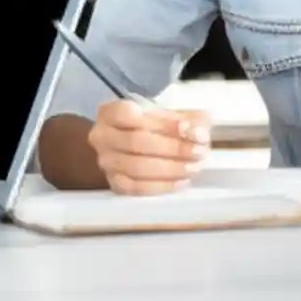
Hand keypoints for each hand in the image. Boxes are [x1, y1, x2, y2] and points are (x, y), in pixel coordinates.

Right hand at [88, 100, 210, 194]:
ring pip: (136, 167)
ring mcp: (105, 162)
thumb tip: (199, 130)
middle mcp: (101, 136)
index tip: (190, 129)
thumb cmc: (152, 127)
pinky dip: (161, 186)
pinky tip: (181, 182)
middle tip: (199, 151)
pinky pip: (136, 188)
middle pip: (136, 142)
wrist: (134, 145)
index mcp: (110, 112)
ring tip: (194, 167)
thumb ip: (186, 119)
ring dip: (170, 168)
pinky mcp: (113, 183)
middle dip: (172, 148)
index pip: (130, 115)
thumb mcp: (168, 115)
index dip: (163, 123)